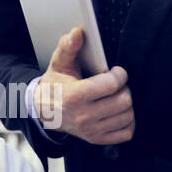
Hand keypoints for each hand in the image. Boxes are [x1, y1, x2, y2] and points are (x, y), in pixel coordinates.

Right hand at [34, 27, 133, 143]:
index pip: (112, 85)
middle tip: (115, 85)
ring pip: (127, 116)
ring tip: (115, 97)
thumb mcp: (59, 63)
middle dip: (124, 89)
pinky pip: (126, 133)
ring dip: (126, 105)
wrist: (44, 111)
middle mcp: (84, 116)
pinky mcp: (97, 139)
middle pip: (124, 101)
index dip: (119, 74)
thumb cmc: (55, 84)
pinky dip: (127, 122)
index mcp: (76, 96)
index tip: (116, 72)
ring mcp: (91, 130)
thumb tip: (77, 32)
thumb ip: (69, 46)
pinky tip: (117, 112)